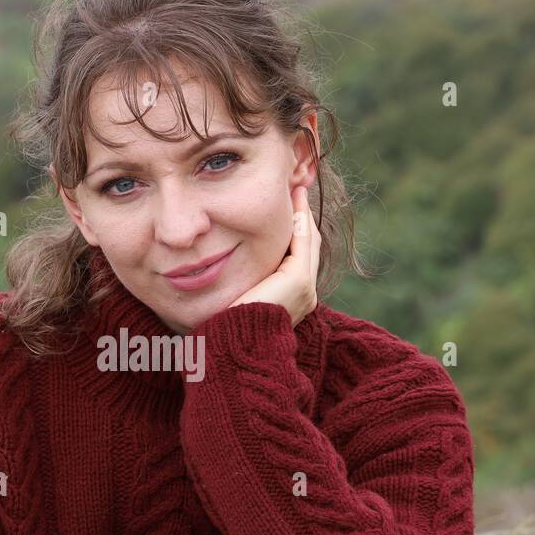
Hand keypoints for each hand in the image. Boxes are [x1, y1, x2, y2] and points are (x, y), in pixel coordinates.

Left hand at [228, 184, 320, 326]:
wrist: (235, 345)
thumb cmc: (229, 328)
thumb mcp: (239, 300)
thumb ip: (245, 283)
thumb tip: (226, 263)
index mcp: (292, 300)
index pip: (298, 257)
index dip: (296, 230)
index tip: (289, 206)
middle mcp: (305, 294)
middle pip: (308, 246)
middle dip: (302, 218)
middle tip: (296, 189)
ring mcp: (305, 288)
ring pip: (308, 240)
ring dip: (303, 213)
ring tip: (296, 189)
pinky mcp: (298, 280)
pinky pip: (302, 240)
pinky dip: (300, 217)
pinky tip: (295, 198)